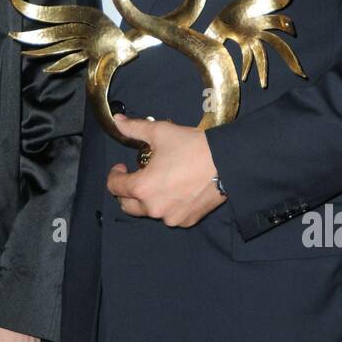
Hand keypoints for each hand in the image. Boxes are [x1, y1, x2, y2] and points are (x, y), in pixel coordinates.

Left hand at [106, 113, 226, 227]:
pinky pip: (169, 215)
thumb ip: (134, 129)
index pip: (115, 187)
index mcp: (142, 187)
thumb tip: (117, 121)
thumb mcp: (159, 132)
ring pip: (148, 212)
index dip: (115, 175)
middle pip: (127, 205)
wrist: (227, 162)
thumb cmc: (192, 147)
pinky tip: (175, 190)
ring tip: (158, 181)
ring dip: (147, 199)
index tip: (122, 167)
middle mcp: (153, 208)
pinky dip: (167, 205)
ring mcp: (171, 217)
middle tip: (136, 175)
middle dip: (127, 190)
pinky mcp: (186, 221)